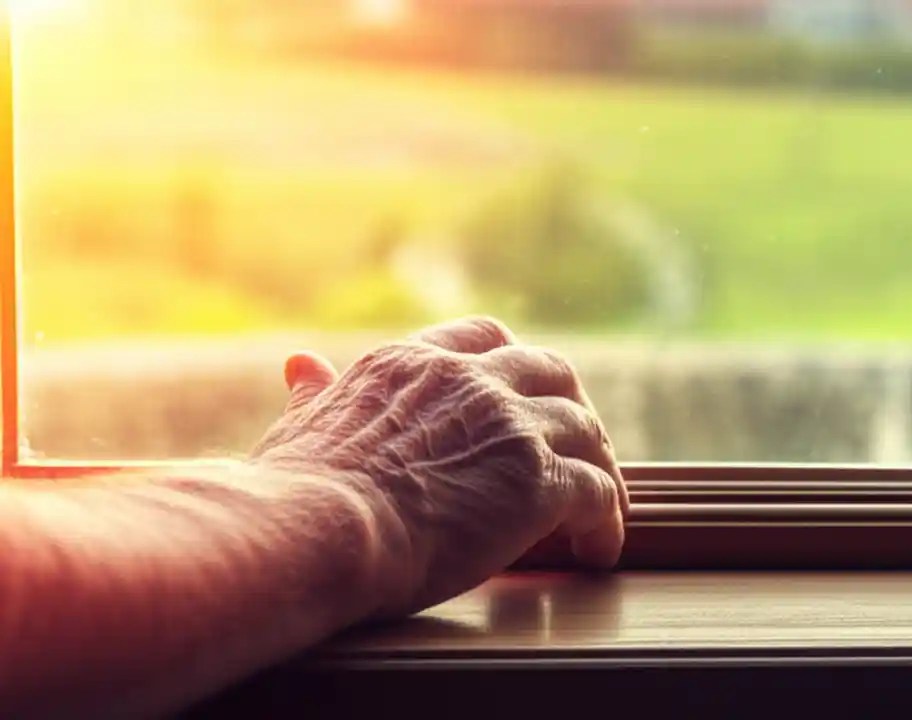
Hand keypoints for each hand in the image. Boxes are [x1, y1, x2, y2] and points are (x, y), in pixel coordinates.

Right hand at [249, 317, 627, 615]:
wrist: (316, 529)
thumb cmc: (295, 495)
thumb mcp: (302, 425)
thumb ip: (315, 394)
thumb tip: (301, 365)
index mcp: (412, 364)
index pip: (484, 340)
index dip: (512, 368)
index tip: (521, 399)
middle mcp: (470, 381)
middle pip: (551, 371)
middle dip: (570, 405)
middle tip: (577, 446)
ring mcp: (512, 426)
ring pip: (585, 430)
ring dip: (598, 465)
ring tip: (599, 505)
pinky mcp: (540, 481)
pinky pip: (598, 491)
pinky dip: (607, 520)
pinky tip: (598, 550)